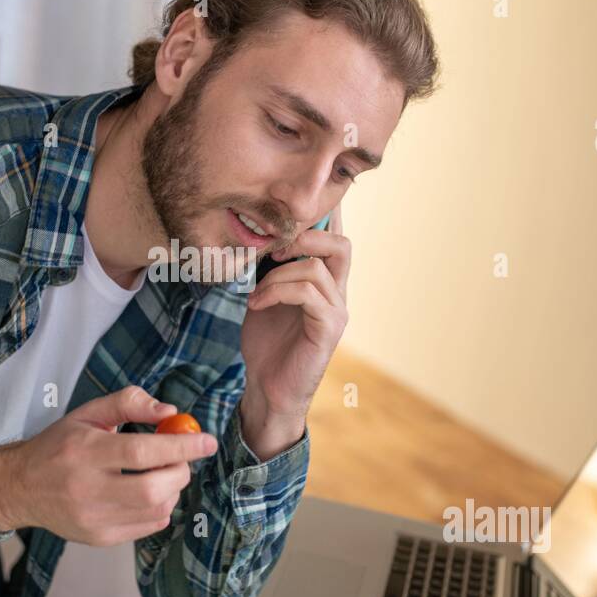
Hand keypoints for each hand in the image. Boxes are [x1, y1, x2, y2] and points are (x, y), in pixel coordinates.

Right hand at [0, 384, 216, 544]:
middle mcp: (87, 489)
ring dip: (172, 490)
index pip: (142, 451)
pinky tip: (146, 493)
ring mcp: (93, 519)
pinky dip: (160, 508)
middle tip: (179, 459)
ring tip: (160, 474)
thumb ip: (129, 403)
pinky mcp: (99, 538)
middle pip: (153, 489)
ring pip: (156, 510)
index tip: (206, 442)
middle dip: (180, 471)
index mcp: (85, 452)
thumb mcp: (88, 414)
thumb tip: (170, 413)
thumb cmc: (58, 446)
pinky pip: (148, 526)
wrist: (21, 487)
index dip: (181, 446)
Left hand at [239, 203, 350, 450]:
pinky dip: (277, 291)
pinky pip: (308, 293)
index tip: (288, 207)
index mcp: (325, 283)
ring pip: (316, 268)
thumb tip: (260, 235)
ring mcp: (336, 311)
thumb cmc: (266, 344)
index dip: (322, 216)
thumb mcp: (264, 295)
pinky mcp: (328, 329)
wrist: (267, 388)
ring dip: (277, 274)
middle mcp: (338, 294)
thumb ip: (270, 268)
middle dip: (304, 237)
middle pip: (341, 244)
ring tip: (255, 293)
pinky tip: (257, 303)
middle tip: (272, 250)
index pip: (334, 240)